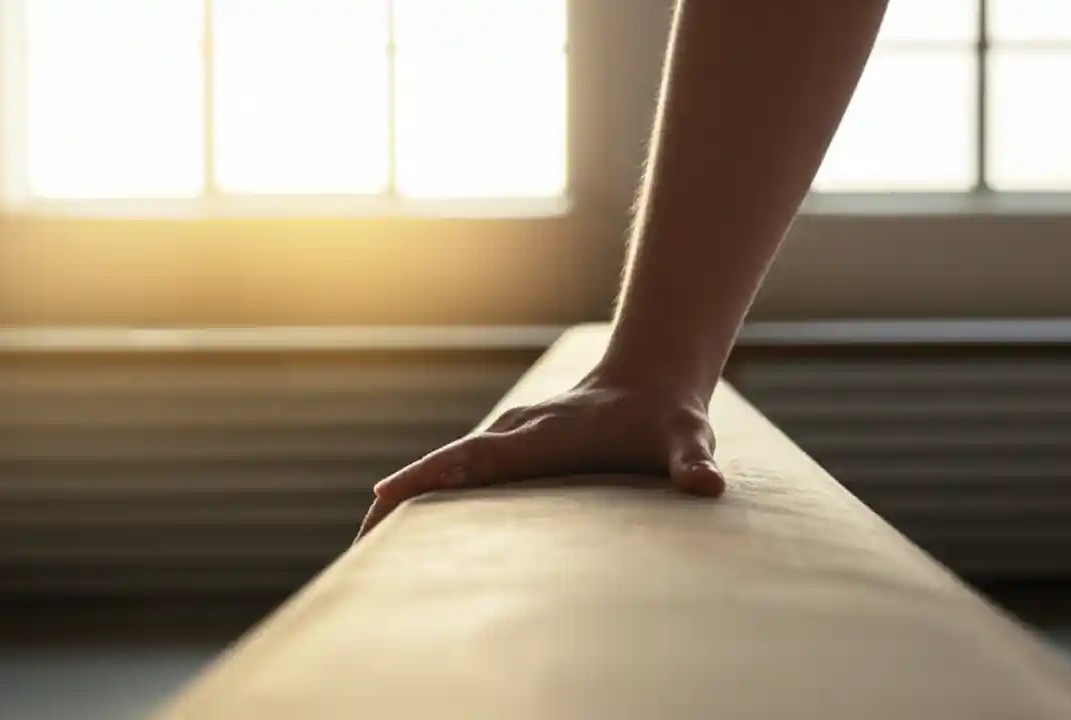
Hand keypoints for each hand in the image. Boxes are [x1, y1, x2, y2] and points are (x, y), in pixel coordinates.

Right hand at [354, 372, 725, 540]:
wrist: (652, 375)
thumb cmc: (667, 416)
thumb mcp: (686, 438)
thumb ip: (694, 462)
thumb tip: (708, 485)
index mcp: (546, 437)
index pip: (481, 459)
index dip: (437, 477)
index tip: (390, 498)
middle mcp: (519, 433)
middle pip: (448, 466)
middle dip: (405, 499)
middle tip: (362, 544)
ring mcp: (511, 437)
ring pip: (447, 467)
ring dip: (408, 500)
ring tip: (369, 546)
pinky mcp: (511, 445)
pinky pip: (459, 470)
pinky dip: (429, 492)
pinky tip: (409, 523)